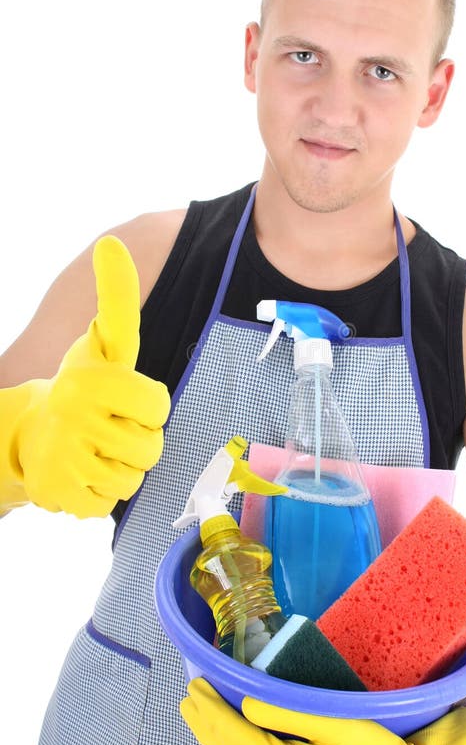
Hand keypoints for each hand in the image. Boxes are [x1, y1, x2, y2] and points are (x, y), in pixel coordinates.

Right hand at [0, 235, 170, 517]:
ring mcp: (63, 455)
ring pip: (132, 477)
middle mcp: (73, 414)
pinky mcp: (57, 494)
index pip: (156, 406)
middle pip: (151, 447)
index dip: (149, 407)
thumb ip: (116, 298)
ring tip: (96, 448)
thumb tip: (111, 242)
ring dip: (121, 467)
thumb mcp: (102, 342)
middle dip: (137, 440)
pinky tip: (80, 471)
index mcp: (89, 377)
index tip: (125, 398)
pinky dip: (100, 492)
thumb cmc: (83, 386)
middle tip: (110, 427)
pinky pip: (108, 503)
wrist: (30, 434)